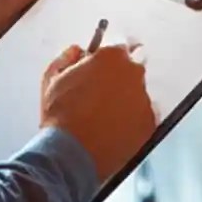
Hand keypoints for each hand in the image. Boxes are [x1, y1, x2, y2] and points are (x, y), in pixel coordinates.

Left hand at [0, 0, 90, 63]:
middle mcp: (52, 0)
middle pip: (85, 0)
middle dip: (97, 5)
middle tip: (109, 9)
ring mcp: (50, 25)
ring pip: (79, 24)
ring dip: (85, 27)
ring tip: (99, 32)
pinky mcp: (46, 47)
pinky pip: (65, 44)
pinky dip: (71, 44)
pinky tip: (79, 47)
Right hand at [39, 44, 155, 182]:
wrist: (72, 154)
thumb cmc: (61, 115)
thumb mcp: (52, 77)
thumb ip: (67, 57)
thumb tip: (77, 51)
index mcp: (112, 57)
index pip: (119, 47)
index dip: (108, 58)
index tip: (104, 65)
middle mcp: (134, 74)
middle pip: (132, 68)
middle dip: (119, 77)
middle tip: (102, 93)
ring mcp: (144, 99)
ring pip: (138, 93)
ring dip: (126, 100)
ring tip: (105, 117)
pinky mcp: (150, 123)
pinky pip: (144, 116)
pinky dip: (133, 120)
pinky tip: (115, 129)